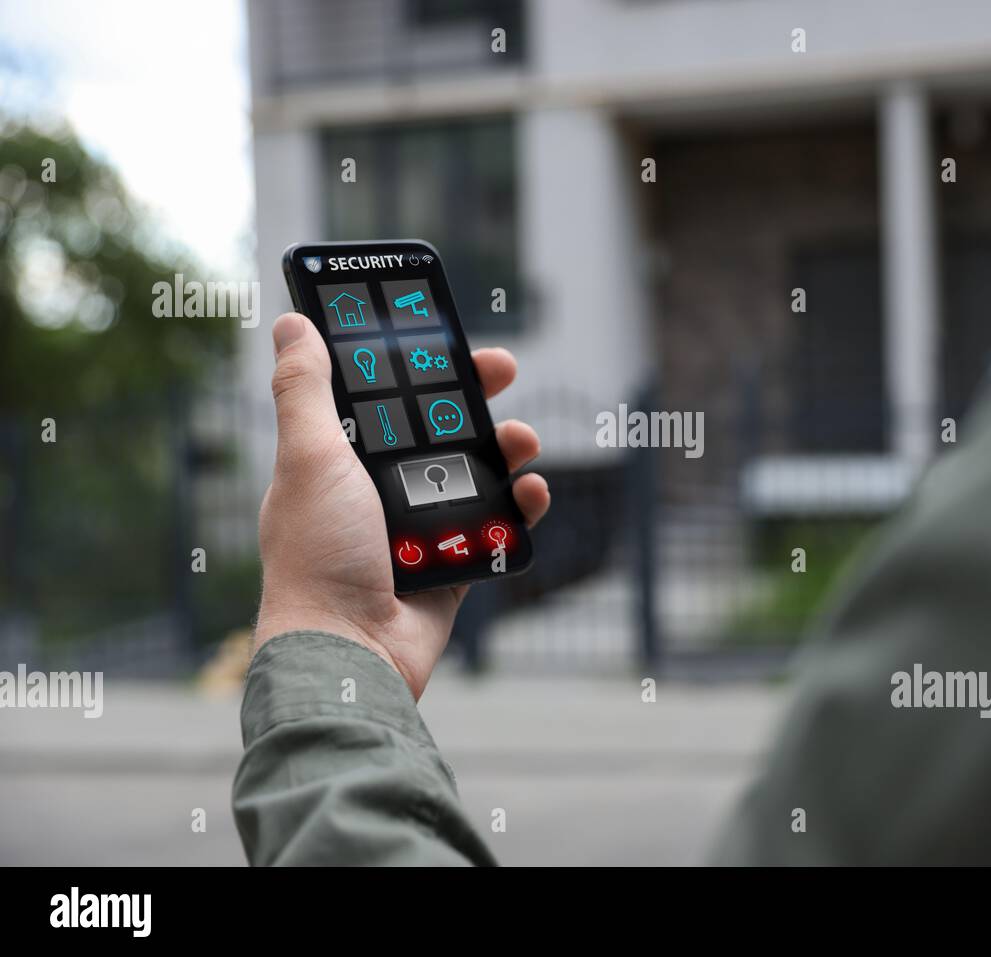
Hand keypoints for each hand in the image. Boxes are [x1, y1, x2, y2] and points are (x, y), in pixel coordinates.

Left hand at [252, 312, 549, 698]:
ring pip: (474, 473)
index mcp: (340, 460)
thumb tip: (293, 324)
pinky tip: (532, 492)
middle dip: (472, 394)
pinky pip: (496, 528)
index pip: (383, 395)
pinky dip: (520, 509)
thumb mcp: (308, 458)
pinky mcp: (452, 564)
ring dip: (506, 449)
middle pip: (437, 427)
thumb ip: (305, 390)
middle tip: (502, 369)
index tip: (444, 335)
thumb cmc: (318, 554)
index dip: (414, 362)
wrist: (350, 649)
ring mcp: (418, 528)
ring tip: (524, 440)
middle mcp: (378, 489)